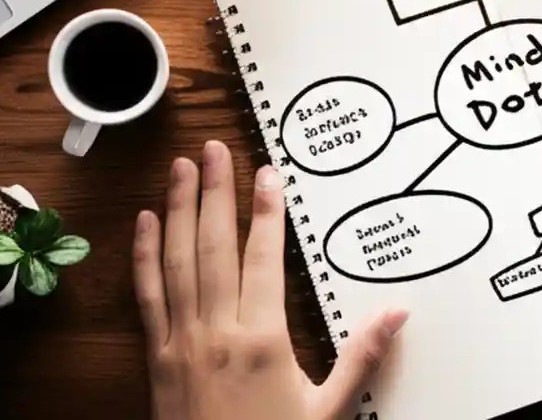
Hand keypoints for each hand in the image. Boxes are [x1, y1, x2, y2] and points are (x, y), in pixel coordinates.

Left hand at [133, 141, 407, 419]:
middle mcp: (216, 333)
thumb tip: (398, 314)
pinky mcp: (156, 359)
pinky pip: (147, 297)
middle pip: (214, 247)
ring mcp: (180, 343)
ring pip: (177, 262)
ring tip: (181, 167)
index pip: (263, 260)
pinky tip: (144, 222)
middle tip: (215, 148)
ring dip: (179, 210)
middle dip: (216, 193)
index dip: (266, 212)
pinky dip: (143, 256)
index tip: (267, 173)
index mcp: (262, 341)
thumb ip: (361, 358)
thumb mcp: (329, 412)